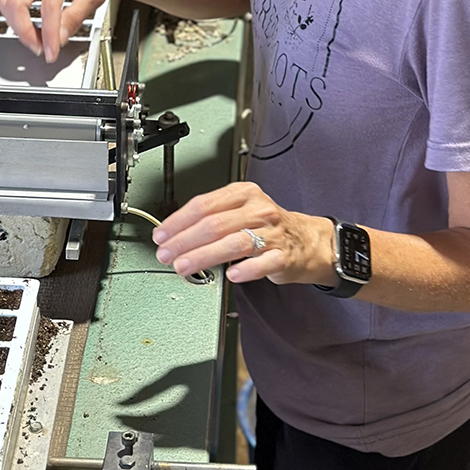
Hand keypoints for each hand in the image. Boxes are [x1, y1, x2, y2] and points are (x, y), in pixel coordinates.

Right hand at [0, 0, 126, 62]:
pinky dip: (19, 18)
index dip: (47, 34)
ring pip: (9, 3)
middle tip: (41, 49)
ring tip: (38, 40)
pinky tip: (34, 28)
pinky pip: (13, 0)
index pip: (47, 7)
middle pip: (16, 4)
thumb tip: (58, 38)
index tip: (51, 52)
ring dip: (19, 26)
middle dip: (25, 32)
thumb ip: (75, 17)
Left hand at [151, 181, 336, 285]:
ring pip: (233, 243)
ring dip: (204, 256)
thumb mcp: (241, 210)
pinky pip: (263, 262)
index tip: (161, 235)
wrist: (308, 240)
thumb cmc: (267, 226)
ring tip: (184, 266)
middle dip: (184, 241)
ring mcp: (272, 232)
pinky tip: (231, 275)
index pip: (204, 205)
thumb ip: (211, 218)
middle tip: (167, 254)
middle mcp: (257, 210)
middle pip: (214, 224)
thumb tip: (174, 234)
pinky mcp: (284, 256)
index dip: (178, 221)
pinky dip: (245, 269)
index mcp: (243, 193)